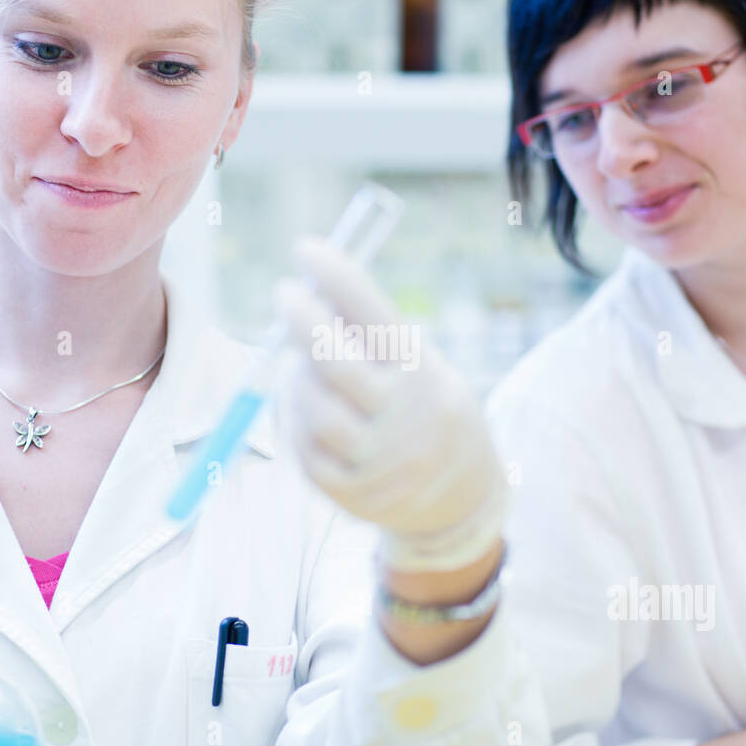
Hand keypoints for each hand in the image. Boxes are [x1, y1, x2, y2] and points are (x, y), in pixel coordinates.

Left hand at [274, 237, 506, 571]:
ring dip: (299, 383)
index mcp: (424, 376)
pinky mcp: (354, 495)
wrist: (461, 497)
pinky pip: (306, 452)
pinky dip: (300, 427)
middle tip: (284, 293)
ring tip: (304, 373)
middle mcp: (406, 418)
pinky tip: (312, 419)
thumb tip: (311, 287)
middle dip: (303, 322)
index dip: (338, 280)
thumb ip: (368, 337)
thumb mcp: (416, 366)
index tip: (306, 248)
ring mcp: (379, 461)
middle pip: (337, 365)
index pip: (376, 318)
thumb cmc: (422, 409)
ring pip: (314, 411)